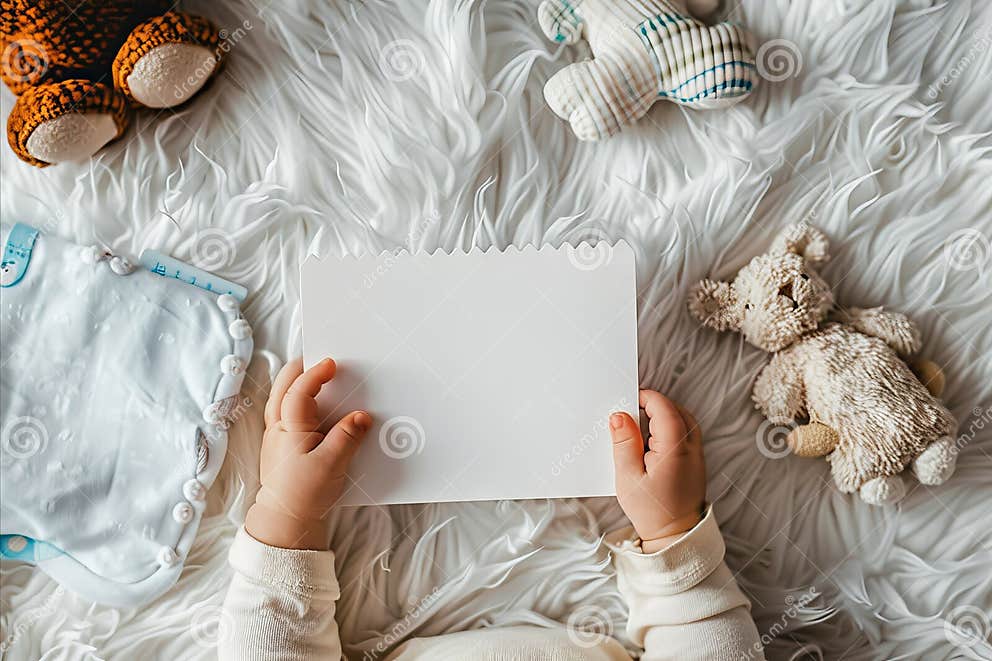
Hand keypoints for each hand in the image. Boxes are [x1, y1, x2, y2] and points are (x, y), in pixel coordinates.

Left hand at [245, 357, 370, 549]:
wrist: (285, 520)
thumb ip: (347, 437)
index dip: (315, 375)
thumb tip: (362, 416)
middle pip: (281, 388)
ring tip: (313, 374)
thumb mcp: (332, 465)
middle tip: (317, 358)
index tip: (332, 364)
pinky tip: (309, 403)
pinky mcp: (281, 446)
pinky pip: (284, 413)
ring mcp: (276, 436)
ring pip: (279, 399)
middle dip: (298, 370)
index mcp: (289, 429)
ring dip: (294, 383)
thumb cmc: (304, 494)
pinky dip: (293, 400)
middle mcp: (278, 428)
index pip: (299, 392)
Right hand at [609, 390, 705, 553]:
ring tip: (642, 424)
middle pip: (678, 411)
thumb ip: (624, 443)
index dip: (646, 398)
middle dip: (656, 404)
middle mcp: (691, 448)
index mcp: (675, 448)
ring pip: (685, 421)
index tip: (628, 399)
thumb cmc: (650, 510)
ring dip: (665, 415)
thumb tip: (619, 415)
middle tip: (633, 409)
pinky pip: (688, 434)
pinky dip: (672, 428)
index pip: (664, 408)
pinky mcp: (697, 463)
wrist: (675, 536)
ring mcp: (697, 455)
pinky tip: (654, 441)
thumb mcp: (627, 476)